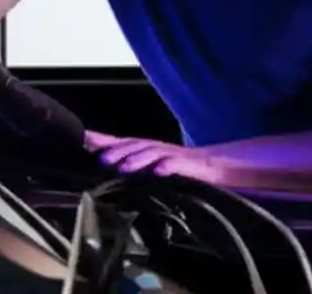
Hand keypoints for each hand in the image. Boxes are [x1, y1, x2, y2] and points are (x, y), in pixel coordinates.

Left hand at [85, 131, 225, 184]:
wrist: (226, 166)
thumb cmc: (191, 170)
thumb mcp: (162, 168)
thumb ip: (142, 168)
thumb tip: (116, 171)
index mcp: (152, 151)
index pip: (125, 143)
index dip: (106, 140)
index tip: (85, 139)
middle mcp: (161, 150)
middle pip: (137, 146)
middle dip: (118, 150)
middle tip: (100, 157)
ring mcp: (177, 156)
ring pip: (155, 153)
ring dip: (138, 158)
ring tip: (123, 166)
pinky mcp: (195, 166)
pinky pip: (180, 165)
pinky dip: (169, 166)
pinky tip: (159, 171)